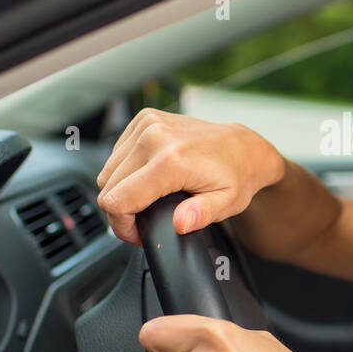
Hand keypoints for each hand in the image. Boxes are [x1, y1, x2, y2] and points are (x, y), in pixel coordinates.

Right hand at [95, 109, 284, 245]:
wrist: (245, 147)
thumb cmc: (237, 176)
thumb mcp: (226, 203)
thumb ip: (202, 215)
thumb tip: (180, 223)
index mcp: (170, 160)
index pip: (116, 200)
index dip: (122, 226)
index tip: (139, 233)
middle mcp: (154, 137)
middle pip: (107, 187)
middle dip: (122, 211)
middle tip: (146, 219)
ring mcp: (148, 124)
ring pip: (108, 170)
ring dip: (122, 189)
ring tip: (148, 198)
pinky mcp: (145, 118)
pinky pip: (117, 153)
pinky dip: (126, 169)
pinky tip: (148, 176)